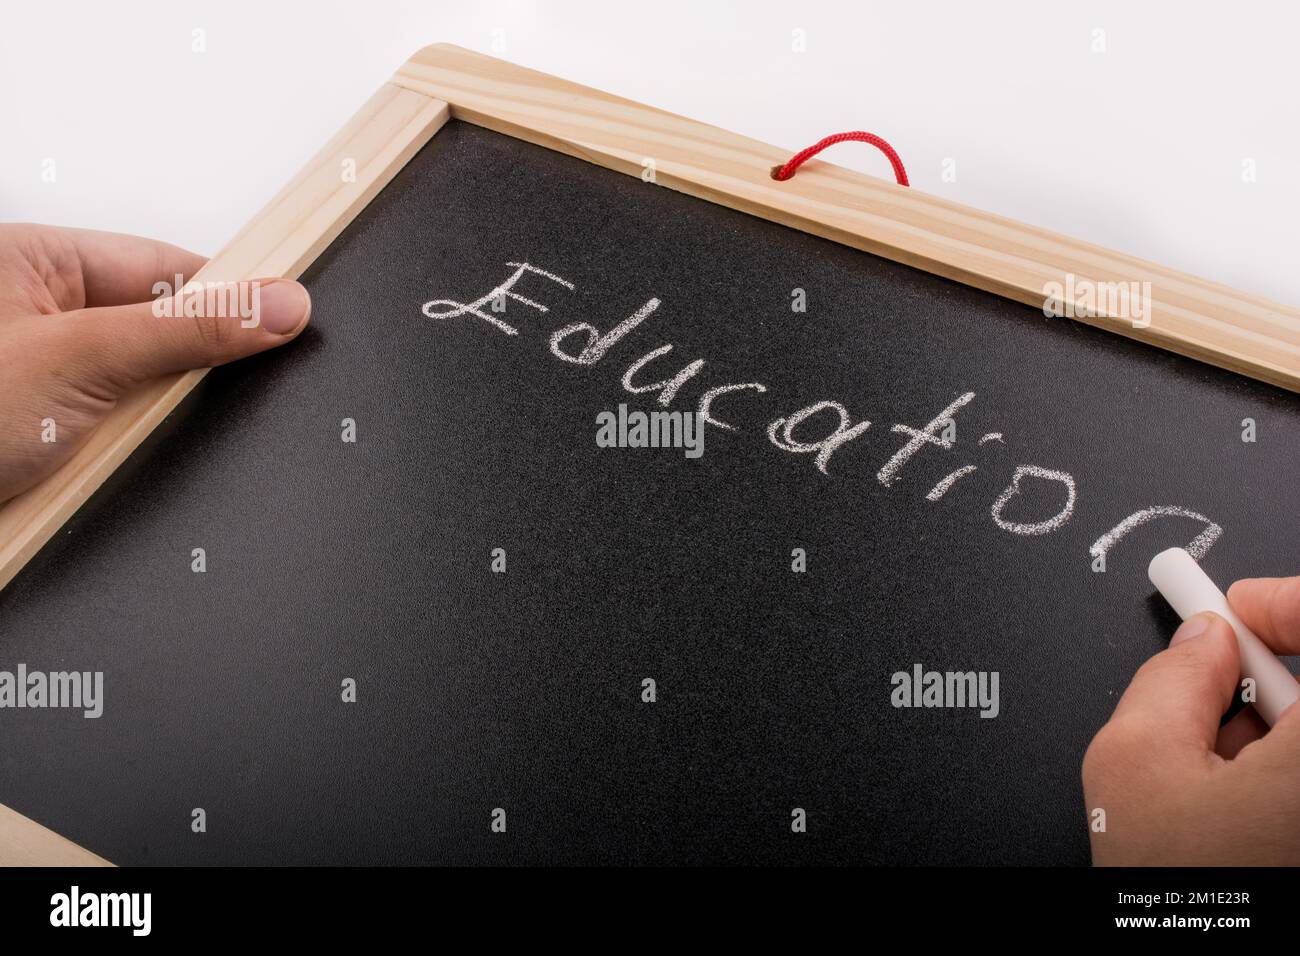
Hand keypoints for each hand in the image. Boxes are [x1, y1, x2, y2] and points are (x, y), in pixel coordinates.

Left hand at [0, 223, 309, 504]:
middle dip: (181, 372)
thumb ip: (187, 329)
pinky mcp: (51, 428)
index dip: (231, 294)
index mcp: (39, 261)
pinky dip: (123, 454)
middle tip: (177, 398)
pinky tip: (106, 463)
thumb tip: (277, 303)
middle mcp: (42, 312)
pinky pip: (119, 432)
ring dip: (144, 423)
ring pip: (144, 388)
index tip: (287, 318)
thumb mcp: (79, 360)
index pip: (170, 267)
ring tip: (108, 438)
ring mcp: (47, 374)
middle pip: (164, 329)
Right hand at [1083, 576, 1299, 864]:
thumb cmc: (1175, 892)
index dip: (1286, 601)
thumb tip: (1198, 639)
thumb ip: (1169, 676)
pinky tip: (1236, 796)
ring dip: (1271, 723)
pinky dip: (1278, 764)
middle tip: (1211, 670)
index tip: (1238, 606)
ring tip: (1212, 759)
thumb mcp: (1136, 763)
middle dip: (1264, 668)